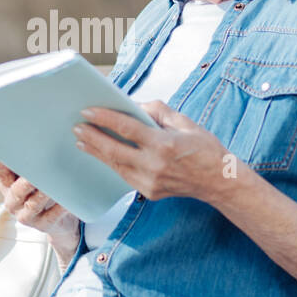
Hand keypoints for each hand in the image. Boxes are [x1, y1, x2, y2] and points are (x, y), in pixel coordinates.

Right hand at [0, 158, 80, 249]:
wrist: (57, 221)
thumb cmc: (42, 191)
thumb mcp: (31, 178)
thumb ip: (28, 164)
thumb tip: (34, 140)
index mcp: (8, 187)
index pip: (1, 175)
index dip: (0, 166)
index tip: (0, 155)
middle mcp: (13, 202)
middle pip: (17, 192)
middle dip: (25, 182)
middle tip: (34, 172)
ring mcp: (27, 216)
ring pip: (33, 205)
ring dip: (42, 195)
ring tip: (51, 187)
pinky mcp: (43, 225)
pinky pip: (51, 217)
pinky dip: (59, 209)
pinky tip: (66, 202)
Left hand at [72, 100, 239, 206]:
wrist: (220, 182)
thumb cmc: (205, 149)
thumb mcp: (186, 123)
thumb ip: (159, 111)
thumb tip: (135, 104)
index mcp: (164, 144)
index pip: (126, 128)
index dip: (104, 118)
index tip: (87, 111)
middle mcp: (154, 165)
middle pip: (114, 150)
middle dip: (92, 138)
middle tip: (77, 128)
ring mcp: (150, 182)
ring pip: (116, 165)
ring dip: (97, 153)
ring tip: (82, 141)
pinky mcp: (150, 192)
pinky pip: (125, 175)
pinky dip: (113, 164)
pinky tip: (103, 155)